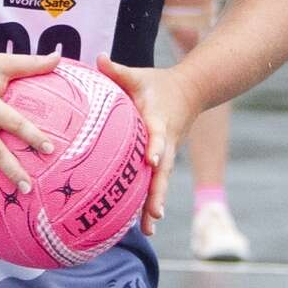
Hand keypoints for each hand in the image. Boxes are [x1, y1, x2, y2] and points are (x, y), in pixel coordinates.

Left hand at [96, 54, 200, 237]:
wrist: (189, 93)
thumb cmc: (157, 84)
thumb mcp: (138, 76)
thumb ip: (118, 71)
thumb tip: (98, 57)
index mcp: (159, 121)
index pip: (159, 136)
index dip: (157, 148)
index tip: (153, 160)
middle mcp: (165, 143)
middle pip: (163, 172)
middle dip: (158, 192)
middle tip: (155, 215)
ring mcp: (166, 155)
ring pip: (160, 183)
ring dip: (154, 205)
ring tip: (148, 229)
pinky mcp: (162, 163)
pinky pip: (155, 184)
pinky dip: (150, 204)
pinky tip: (142, 226)